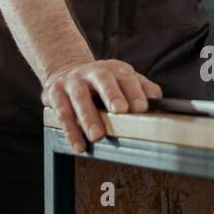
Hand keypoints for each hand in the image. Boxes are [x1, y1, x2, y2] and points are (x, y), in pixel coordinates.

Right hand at [41, 59, 162, 153]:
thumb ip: (141, 88)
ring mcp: (72, 81)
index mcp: (112, 69)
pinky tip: (78, 144)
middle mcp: (92, 72)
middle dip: (111, 94)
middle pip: (102, 79)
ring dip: (88, 116)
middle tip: (121, 111)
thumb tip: (159, 100)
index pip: (126, 77)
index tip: (142, 108)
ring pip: (79, 96)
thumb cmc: (101, 82)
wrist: (65, 70)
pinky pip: (61, 112)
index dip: (134, 91)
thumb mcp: (121, 79)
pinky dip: (70, 130)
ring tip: (97, 136)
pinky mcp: (54, 93)